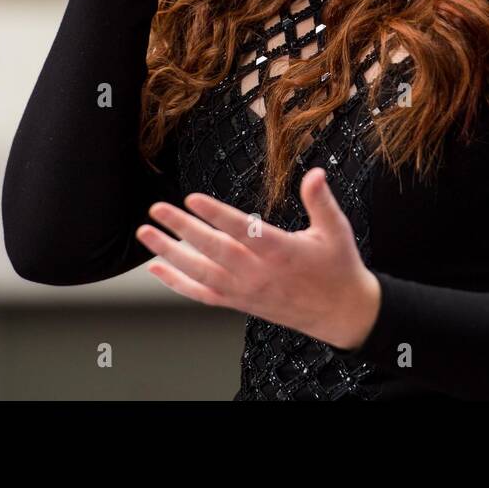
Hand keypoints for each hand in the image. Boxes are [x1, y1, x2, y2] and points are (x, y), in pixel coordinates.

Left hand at [135, 167, 382, 350]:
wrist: (341, 313)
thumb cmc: (337, 267)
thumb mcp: (335, 229)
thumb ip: (321, 200)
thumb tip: (316, 174)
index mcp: (281, 251)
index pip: (243, 231)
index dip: (216, 215)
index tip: (193, 199)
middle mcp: (258, 273)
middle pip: (213, 250)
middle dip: (182, 229)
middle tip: (158, 209)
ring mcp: (246, 290)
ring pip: (201, 273)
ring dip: (170, 254)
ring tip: (147, 235)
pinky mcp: (239, 302)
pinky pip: (202, 294)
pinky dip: (177, 283)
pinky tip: (157, 268)